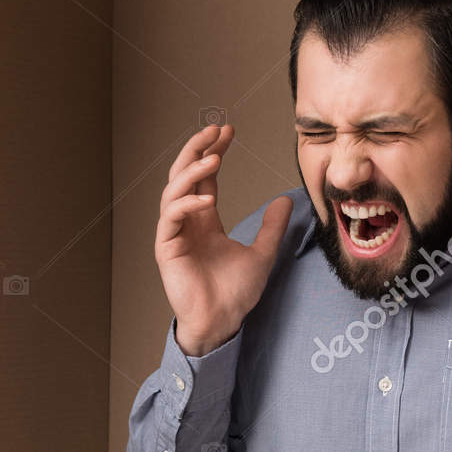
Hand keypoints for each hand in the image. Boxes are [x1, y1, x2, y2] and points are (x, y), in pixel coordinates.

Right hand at [156, 123, 292, 356]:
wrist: (222, 322)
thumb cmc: (235, 294)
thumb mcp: (262, 254)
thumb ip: (271, 228)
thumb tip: (285, 200)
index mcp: (204, 219)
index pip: (205, 176)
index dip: (214, 151)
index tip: (228, 130)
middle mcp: (186, 221)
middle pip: (184, 174)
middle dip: (197, 149)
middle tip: (214, 130)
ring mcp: (174, 233)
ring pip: (173, 189)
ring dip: (192, 171)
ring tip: (214, 159)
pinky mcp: (166, 248)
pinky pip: (171, 216)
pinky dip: (187, 203)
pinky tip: (208, 198)